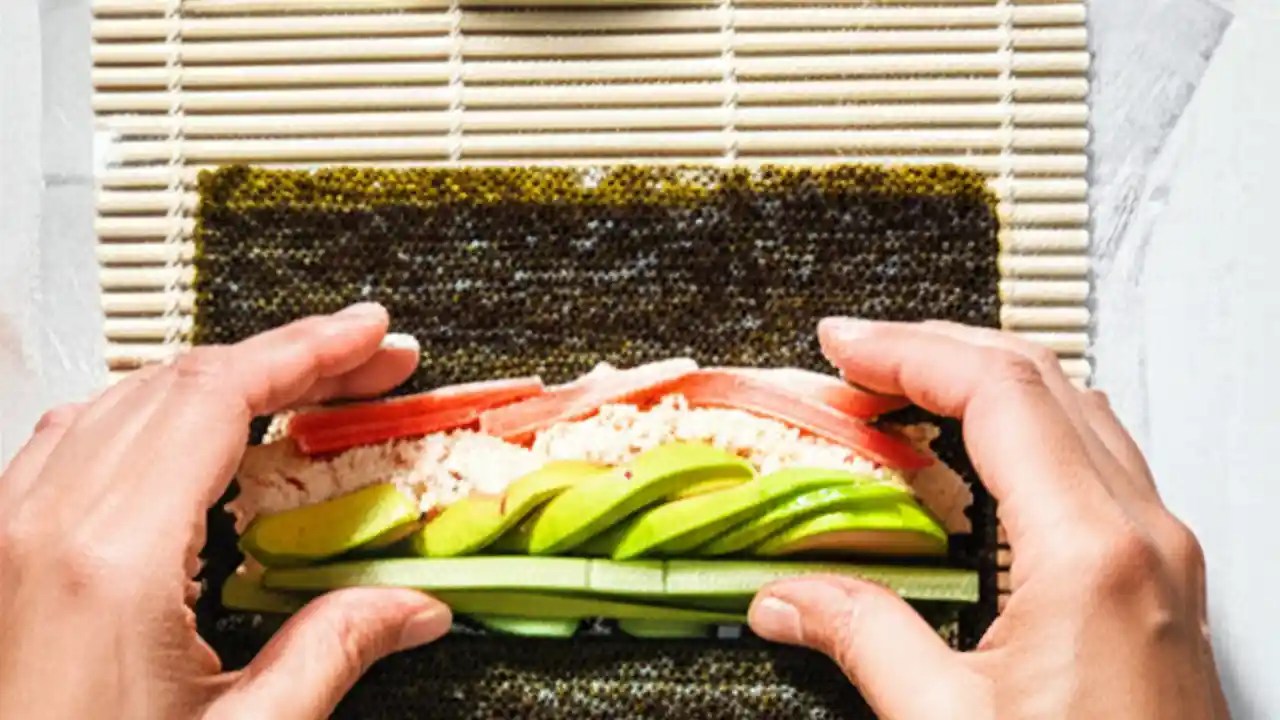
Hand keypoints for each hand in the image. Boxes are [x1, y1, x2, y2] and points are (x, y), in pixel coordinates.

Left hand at [0, 303, 451, 719]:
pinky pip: (71, 440)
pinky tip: (188, 439)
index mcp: (108, 561)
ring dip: (217, 381)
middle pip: (176, 382)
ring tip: (295, 393)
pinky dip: (150, 416)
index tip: (372, 335)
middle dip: (284, 359)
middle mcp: (41, 525)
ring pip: (120, 399)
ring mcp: (5, 532)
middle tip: (366, 366)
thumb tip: (412, 608)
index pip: (218, 399)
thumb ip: (333, 654)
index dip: (308, 350)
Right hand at [748, 319, 1228, 718]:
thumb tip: (788, 599)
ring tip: (904, 391)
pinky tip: (977, 457)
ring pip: (1075, 409)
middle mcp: (1143, 536)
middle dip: (938, 348)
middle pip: (1040, 377)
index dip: (907, 350)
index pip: (995, 390)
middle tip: (857, 357)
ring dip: (985, 380)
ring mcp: (1164, 554)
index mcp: (1090, 554)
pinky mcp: (1162, 580)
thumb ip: (862, 641)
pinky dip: (1025, 427)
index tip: (842, 346)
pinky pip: (1096, 458)